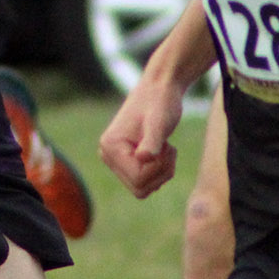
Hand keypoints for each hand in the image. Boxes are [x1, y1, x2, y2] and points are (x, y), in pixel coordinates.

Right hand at [98, 74, 184, 197]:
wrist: (161, 89)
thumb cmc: (160, 102)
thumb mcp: (159, 122)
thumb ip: (152, 141)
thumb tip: (144, 158)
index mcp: (110, 147)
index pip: (137, 179)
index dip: (158, 169)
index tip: (169, 147)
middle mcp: (107, 155)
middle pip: (139, 188)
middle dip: (161, 172)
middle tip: (170, 149)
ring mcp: (115, 159)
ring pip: (143, 188)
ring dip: (162, 172)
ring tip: (167, 148)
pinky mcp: (126, 161)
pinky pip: (145, 183)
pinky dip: (159, 171)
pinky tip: (163, 151)